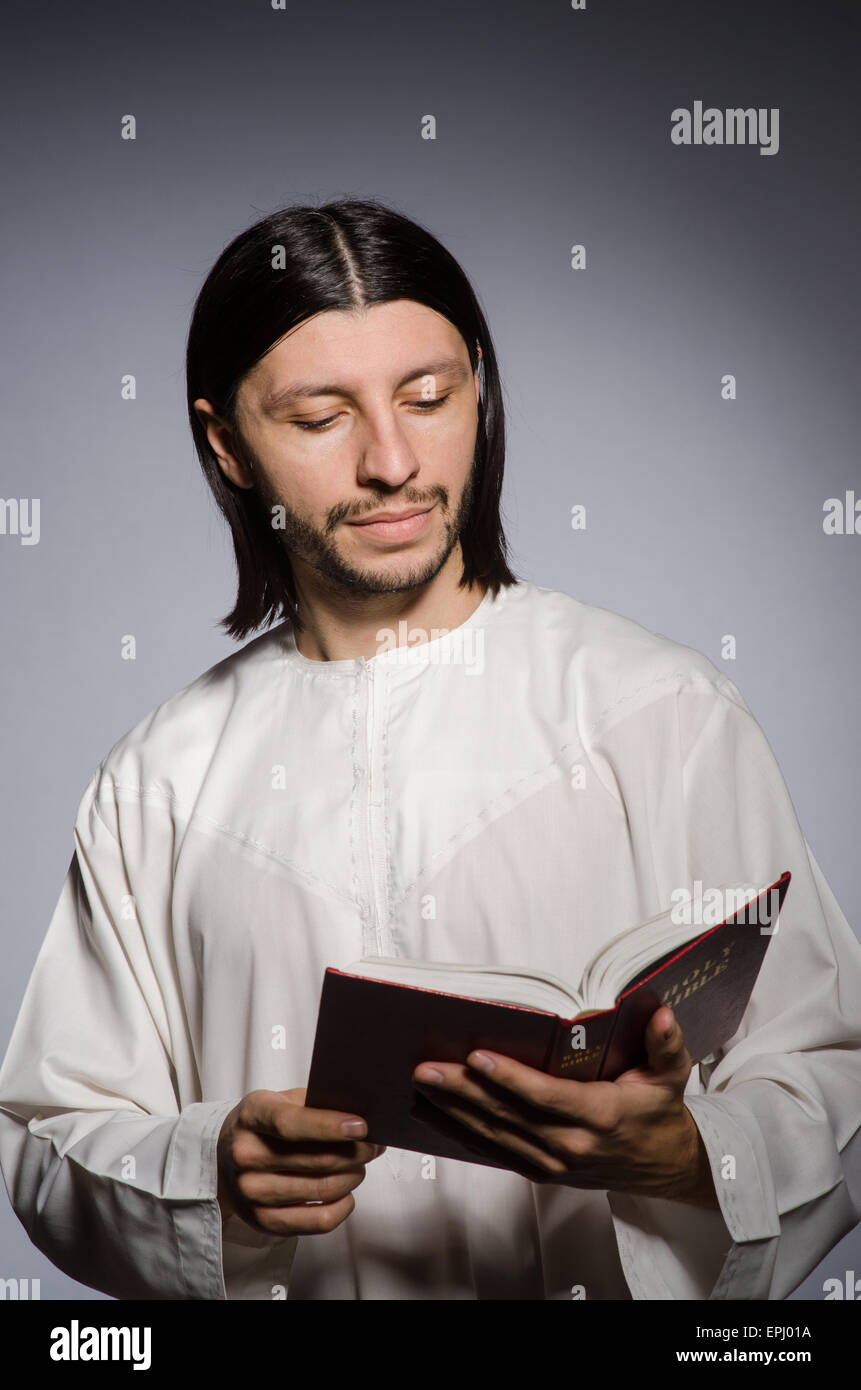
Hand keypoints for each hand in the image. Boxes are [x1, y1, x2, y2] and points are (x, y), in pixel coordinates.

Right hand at [216, 1087, 385, 1234]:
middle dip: (357, 1153)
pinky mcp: (264, 1221)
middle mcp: (247, 1155)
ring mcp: (252, 1192)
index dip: (329, 1126)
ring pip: (323, 1189)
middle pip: (316, 1160)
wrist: (223, 1157)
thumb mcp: (280, 1100)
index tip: (361, 1127)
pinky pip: (319, 1221)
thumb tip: (360, 1118)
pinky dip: (343, 1206)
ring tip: (359, 1165)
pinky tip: (346, 1192)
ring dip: (354, 1176)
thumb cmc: (264, 1125)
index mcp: (252, 1116)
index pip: (291, 1123)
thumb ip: (314, 1104)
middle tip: (374, 1145)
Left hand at [412, 1007, 718, 1207]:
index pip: (548, 1096)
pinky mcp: (541, 1172)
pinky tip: (435, 1113)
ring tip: (422, 1084)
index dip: (511, 1079)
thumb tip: (662, 1014)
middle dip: (464, 1091)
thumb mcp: (671, 1075)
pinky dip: (462, 1133)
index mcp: (601, 1115)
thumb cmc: (659, 1111)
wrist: (662, 1166)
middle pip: (509, 1115)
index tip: (477, 1057)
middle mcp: (572, 1144)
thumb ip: (665, 1044)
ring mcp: (553, 1164)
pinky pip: (496, 1152)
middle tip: (427, 1069)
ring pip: (495, 1135)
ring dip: (454, 1110)